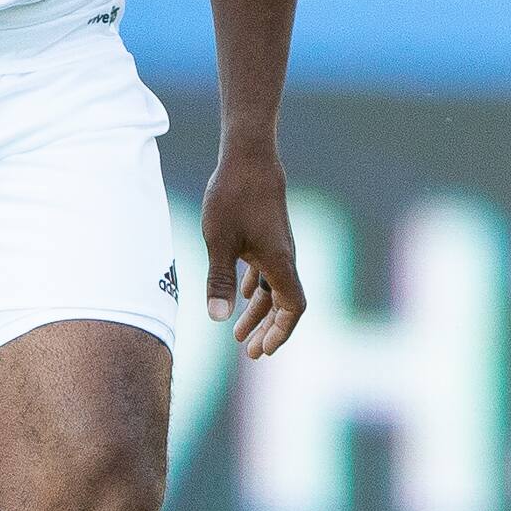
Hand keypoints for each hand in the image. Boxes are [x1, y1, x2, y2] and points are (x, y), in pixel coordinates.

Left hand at [199, 152, 306, 358]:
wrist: (249, 157)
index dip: (280, 332)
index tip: (263, 349)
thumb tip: (218, 319)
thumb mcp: (219, 241)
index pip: (292, 308)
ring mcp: (277, 246)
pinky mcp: (268, 235)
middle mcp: (284, 257)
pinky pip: (268, 270)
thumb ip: (220, 281)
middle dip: (268, 330)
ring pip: (274, 287)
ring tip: (239, 333)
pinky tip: (244, 294)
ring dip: (259, 312)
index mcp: (279, 262)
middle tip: (251, 353)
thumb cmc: (233, 196)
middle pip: (284, 304)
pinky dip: (257, 288)